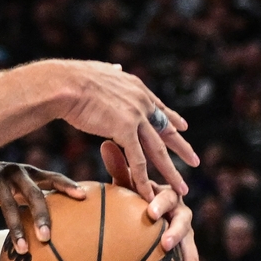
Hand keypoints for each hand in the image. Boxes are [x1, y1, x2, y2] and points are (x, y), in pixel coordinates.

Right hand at [0, 158, 85, 253]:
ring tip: (22, 250)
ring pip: (8, 206)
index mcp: (28, 173)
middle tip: (48, 238)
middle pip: (33, 194)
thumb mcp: (14, 186)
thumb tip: (56, 225)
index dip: (68, 185)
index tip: (84, 197)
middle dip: (42, 216)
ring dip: (15, 229)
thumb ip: (31, 197)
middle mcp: (15, 172)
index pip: (52, 177)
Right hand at [51, 60, 198, 199]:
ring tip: (182, 188)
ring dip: (170, 171)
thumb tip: (116, 67)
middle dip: (181, 147)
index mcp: (136, 88)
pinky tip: (148, 193)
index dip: (171, 119)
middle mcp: (142, 102)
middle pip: (166, 130)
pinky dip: (143, 178)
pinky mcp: (125, 129)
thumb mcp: (99, 70)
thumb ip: (111, 72)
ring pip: (157, 150)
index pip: (158, 107)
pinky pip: (137, 159)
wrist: (66, 84)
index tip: (183, 127)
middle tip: (194, 161)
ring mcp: (136, 116)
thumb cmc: (72, 78)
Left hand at [101, 141, 196, 260]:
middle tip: (164, 243)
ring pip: (192, 256)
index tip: (150, 213)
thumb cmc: (131, 201)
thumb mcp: (123, 186)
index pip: (169, 198)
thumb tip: (106, 141)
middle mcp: (182, 219)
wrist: (142, 220)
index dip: (161, 204)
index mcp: (168, 200)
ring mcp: (185, 242)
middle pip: (185, 226)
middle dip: (176, 234)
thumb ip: (119, 169)